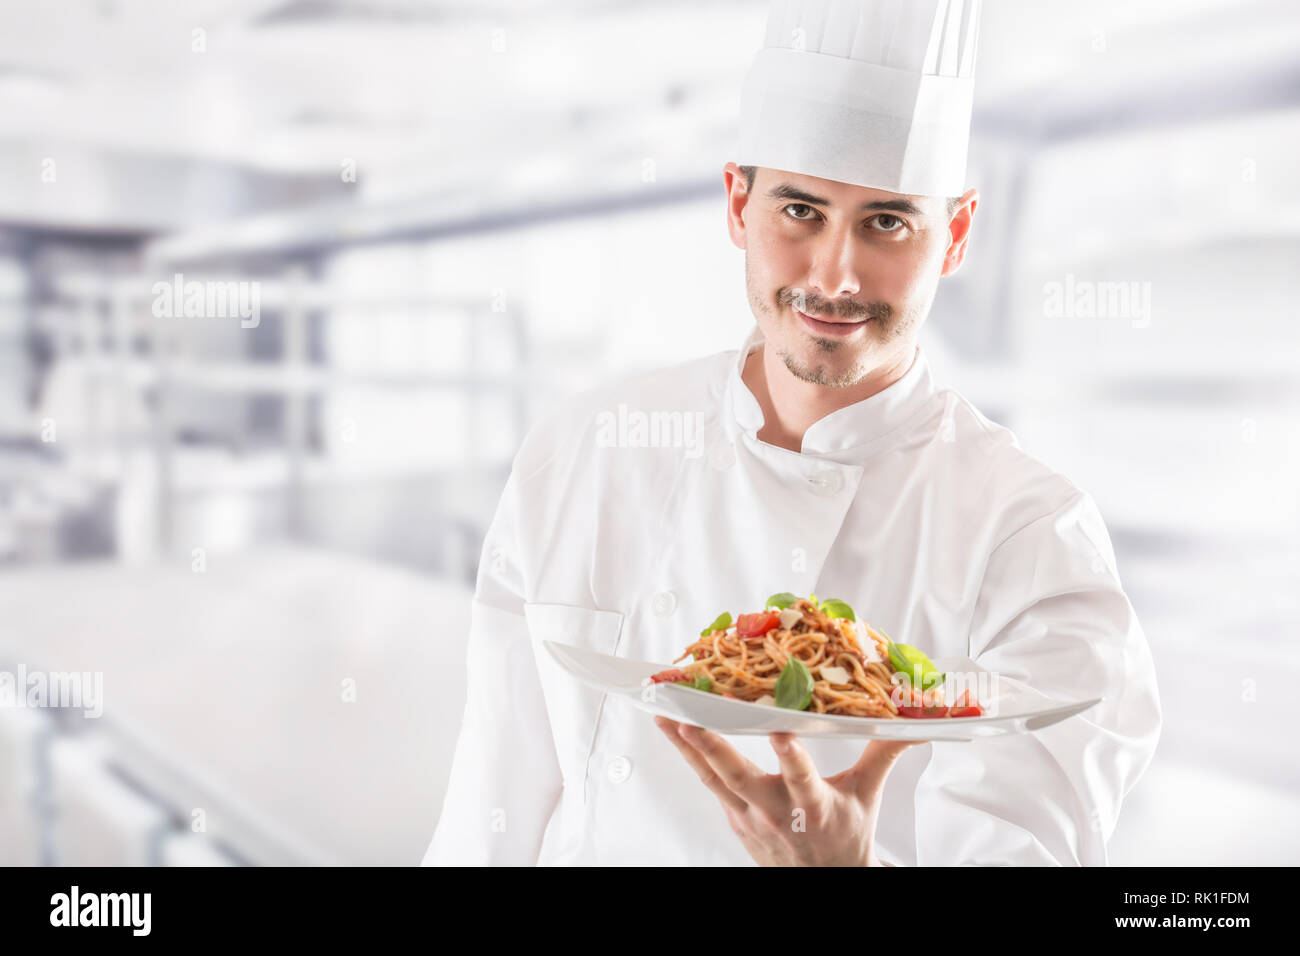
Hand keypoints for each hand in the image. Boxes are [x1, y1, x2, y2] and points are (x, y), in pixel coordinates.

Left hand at [654, 715, 921, 865]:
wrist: (825, 880)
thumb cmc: (845, 833)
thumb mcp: (867, 795)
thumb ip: (884, 752)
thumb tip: (914, 722)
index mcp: (813, 807)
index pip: (801, 777)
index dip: (789, 754)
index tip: (778, 728)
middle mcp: (776, 812)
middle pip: (740, 778)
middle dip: (713, 749)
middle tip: (690, 720)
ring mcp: (749, 816)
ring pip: (713, 778)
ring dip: (687, 747)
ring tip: (665, 714)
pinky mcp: (734, 817)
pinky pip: (709, 782)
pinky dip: (690, 756)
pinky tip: (673, 729)